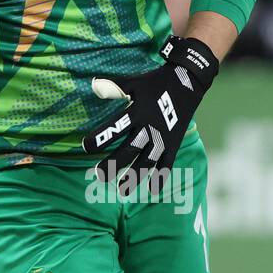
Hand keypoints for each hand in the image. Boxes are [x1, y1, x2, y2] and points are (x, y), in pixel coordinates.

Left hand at [82, 34, 217, 185]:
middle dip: (112, 164)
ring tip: (121, 190)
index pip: (115, 128)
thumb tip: (93, 86)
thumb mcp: (133, 82)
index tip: (85, 147)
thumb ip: (114, 87)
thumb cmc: (155, 83)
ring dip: (134, 177)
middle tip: (98, 175)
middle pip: (128, 151)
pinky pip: (167, 164)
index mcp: (137, 113)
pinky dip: (161, 177)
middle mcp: (149, 128)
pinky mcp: (173, 144)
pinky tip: (152, 190)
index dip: (99, 138)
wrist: (187, 83)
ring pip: (146, 162)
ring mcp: (163, 138)